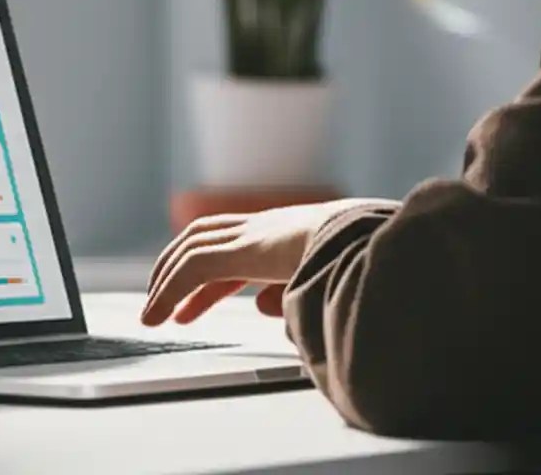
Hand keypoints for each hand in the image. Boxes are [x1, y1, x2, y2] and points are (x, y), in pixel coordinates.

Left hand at [141, 199, 395, 326]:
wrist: (388, 245)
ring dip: (168, 279)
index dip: (211, 276)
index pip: (236, 246)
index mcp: (292, 231)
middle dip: (179, 269)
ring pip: (193, 249)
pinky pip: (194, 268)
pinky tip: (159, 315)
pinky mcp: (246, 249)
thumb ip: (299, 292)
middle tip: (163, 303)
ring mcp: (258, 232)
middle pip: (206, 238)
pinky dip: (171, 291)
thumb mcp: (336, 278)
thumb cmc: (375, 262)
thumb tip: (265, 307)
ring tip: (152, 313)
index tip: (192, 303)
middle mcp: (270, 226)